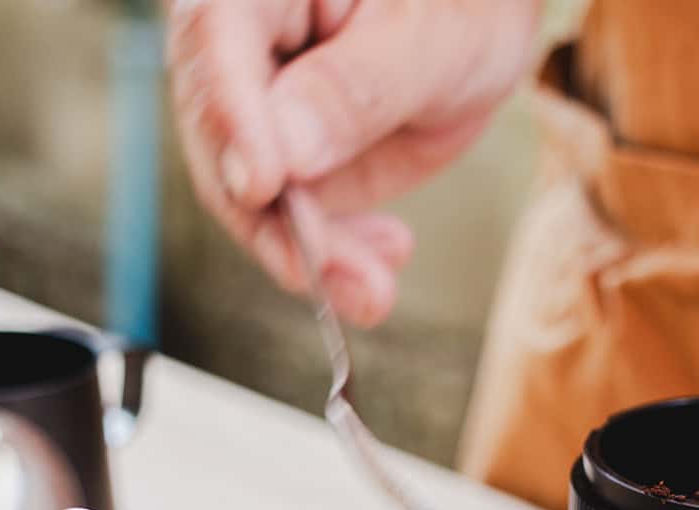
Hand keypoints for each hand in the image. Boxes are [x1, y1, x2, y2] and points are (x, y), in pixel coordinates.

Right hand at [168, 0, 540, 323]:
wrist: (481, 26)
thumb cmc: (461, 2)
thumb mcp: (430, 37)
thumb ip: (358, 88)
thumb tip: (286, 152)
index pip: (216, 40)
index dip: (233, 118)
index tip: (264, 185)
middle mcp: (235, 48)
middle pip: (218, 135)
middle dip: (273, 217)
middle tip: (330, 269)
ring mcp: (254, 117)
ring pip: (247, 199)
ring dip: (306, 258)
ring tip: (371, 291)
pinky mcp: (284, 171)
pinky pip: (286, 227)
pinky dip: (329, 263)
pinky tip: (375, 278)